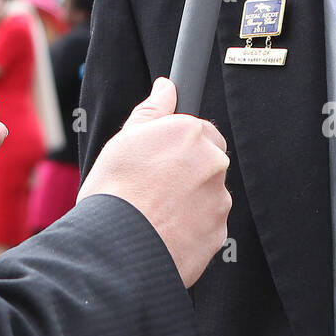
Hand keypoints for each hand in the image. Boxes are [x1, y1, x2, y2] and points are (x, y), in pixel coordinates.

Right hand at [77, 77, 230, 286]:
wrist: (118, 248)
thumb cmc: (115, 192)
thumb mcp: (124, 140)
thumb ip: (152, 110)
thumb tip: (165, 87)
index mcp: (190, 134)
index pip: (199, 131)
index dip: (177, 146)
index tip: (160, 160)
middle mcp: (213, 163)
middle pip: (206, 163)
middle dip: (187, 173)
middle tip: (153, 187)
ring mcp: (219, 200)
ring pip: (209, 195)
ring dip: (189, 201)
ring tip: (155, 213)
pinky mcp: (220, 233)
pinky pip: (208, 225)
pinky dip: (191, 228)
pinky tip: (164, 230)